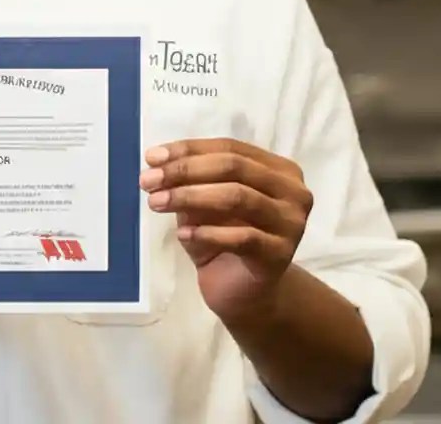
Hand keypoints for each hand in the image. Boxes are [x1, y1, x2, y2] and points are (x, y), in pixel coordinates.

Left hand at [138, 138, 311, 322]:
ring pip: (238, 197)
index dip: (189, 149)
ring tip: (156, 203)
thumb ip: (189, 181)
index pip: (230, 148)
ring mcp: (291, 224)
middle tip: (148, 181)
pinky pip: (243, 238)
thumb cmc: (223, 239)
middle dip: (185, 171)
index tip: (151, 158)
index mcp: (278, 169)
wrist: (243, 293)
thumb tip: (157, 161)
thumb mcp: (202, 204)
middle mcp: (293, 192)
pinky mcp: (281, 254)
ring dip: (191, 197)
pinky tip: (183, 234)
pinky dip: (208, 233)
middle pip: (235, 167)